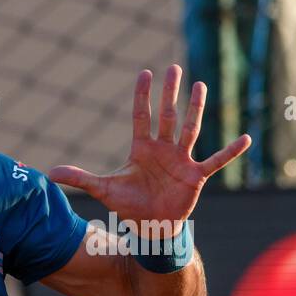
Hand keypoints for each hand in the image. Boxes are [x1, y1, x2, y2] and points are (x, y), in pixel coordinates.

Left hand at [49, 65, 250, 228]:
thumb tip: (50, 174)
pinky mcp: (195, 176)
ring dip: (196, 108)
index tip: (144, 73)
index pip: (141, 116)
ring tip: (200, 85)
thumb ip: (80, 178)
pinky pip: (215, 161)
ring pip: (190, 129)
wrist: (149, 226)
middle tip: (173, 68)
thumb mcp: (103, 190)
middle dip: (170, 93)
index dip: (142, 96)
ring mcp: (181, 160)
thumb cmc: (128, 205)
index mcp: (142, 149)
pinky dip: (229, 152)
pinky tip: (245, 138)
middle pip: (168, 116)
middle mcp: (163, 149)